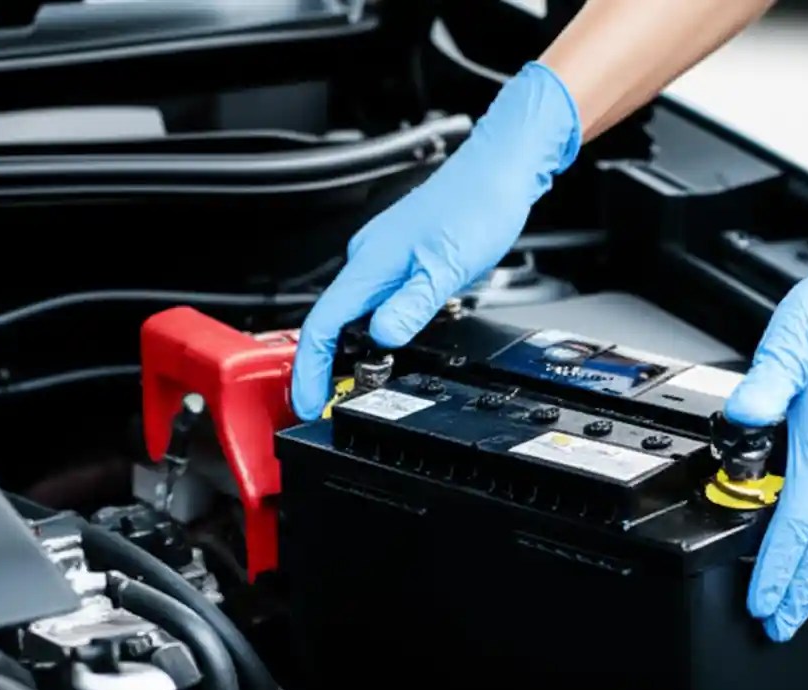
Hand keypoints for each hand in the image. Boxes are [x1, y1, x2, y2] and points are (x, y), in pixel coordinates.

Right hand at [290, 62, 580, 419]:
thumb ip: (411, 306)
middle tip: (328, 401)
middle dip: (325, 366)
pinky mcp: (401, 256)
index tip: (307, 402)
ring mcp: (382, 256)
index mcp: (369, 263)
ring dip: (351, 348)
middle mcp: (367, 258)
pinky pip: (375, 299)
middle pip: (331, 321)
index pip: (322, 326)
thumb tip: (382, 337)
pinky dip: (373, 327)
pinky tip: (388, 339)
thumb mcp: (446, 268)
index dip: (310, 370)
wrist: (500, 170)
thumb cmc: (477, 207)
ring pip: (354, 311)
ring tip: (355, 381)